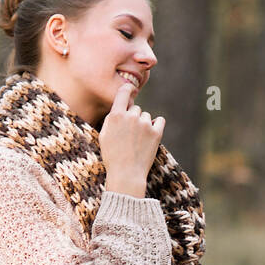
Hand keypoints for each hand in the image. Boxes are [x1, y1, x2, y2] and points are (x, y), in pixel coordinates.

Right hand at [100, 79, 165, 197]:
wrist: (126, 174)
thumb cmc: (112, 156)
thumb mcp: (104, 135)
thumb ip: (112, 118)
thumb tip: (120, 106)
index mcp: (116, 115)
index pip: (124, 92)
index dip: (128, 90)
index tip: (131, 90)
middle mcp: (131, 117)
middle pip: (136, 108)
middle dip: (133, 117)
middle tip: (129, 134)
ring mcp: (145, 125)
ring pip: (146, 116)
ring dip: (143, 124)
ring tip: (137, 141)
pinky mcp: (157, 133)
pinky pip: (160, 121)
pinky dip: (157, 126)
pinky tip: (151, 134)